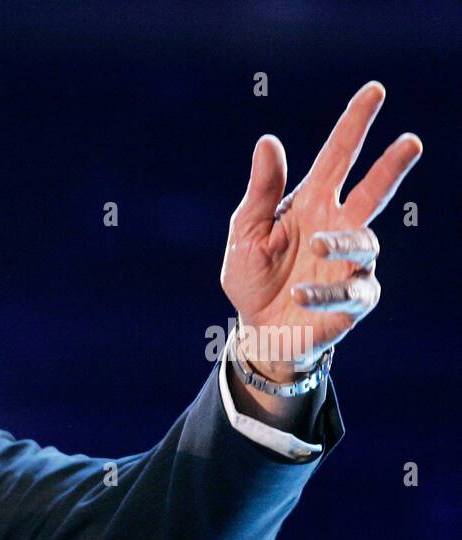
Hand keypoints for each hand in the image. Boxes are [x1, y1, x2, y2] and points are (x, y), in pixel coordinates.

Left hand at [220, 81, 421, 380]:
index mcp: (312, 204)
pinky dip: (325, 290)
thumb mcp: (246, 233)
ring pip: (364, 242)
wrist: (258, 331)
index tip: (375, 91)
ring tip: (316, 244)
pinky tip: (300, 292)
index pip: (337, 158)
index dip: (355, 125)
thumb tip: (268, 141)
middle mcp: (338, 227)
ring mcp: (350, 262)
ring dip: (341, 241)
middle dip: (392, 167)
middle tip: (411, 143)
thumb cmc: (253, 278)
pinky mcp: (354, 298)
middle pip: (373, 191)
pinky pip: (350, 289)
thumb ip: (260, 192)